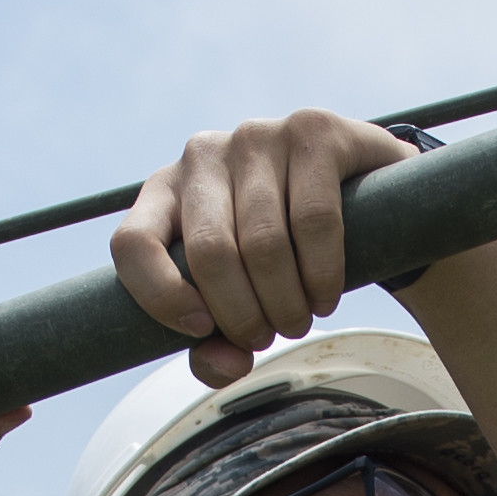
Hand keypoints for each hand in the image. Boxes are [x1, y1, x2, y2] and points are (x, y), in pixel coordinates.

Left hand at [113, 110, 426, 385]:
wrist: (364, 193)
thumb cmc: (285, 250)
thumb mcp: (242, 297)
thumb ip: (218, 342)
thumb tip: (228, 365)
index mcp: (165, 191)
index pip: (132, 244)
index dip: (160, 298)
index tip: (202, 330)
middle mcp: (203, 155)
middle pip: (208, 253)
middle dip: (242, 314)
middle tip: (268, 336)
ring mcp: (257, 137)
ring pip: (262, 243)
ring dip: (286, 303)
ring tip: (301, 320)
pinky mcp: (313, 130)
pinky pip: (313, 220)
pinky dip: (321, 274)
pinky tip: (326, 296)